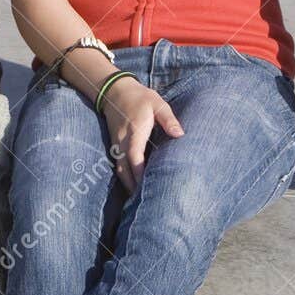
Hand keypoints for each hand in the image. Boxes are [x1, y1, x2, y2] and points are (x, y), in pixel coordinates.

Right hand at [99, 76, 183, 192]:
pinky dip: (125, 177)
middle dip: (133, 187)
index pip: (135, 158)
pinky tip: (132, 187)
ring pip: (120, 170)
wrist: (115, 90)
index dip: (140, 174)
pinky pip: (118, 165)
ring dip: (128, 185)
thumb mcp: (157, 103)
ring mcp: (116, 145)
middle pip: (125, 170)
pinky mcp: (114, 145)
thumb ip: (169, 119)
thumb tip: (180, 134)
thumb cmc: (140, 97)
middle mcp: (122, 142)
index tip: (148, 189)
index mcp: (134, 133)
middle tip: (144, 204)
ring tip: (138, 201)